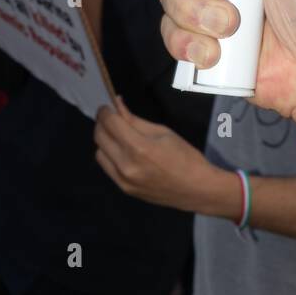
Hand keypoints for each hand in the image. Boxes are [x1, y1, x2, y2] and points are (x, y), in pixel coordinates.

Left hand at [94, 98, 231, 214]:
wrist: (196, 189)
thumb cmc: (185, 157)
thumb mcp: (162, 132)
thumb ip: (135, 120)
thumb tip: (117, 105)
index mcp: (138, 147)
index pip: (110, 123)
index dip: (105, 112)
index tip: (106, 106)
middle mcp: (126, 165)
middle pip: (99, 138)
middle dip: (102, 123)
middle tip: (110, 118)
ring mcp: (123, 180)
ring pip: (99, 153)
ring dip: (104, 141)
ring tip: (117, 136)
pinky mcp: (124, 189)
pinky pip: (107, 168)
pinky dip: (109, 156)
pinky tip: (121, 151)